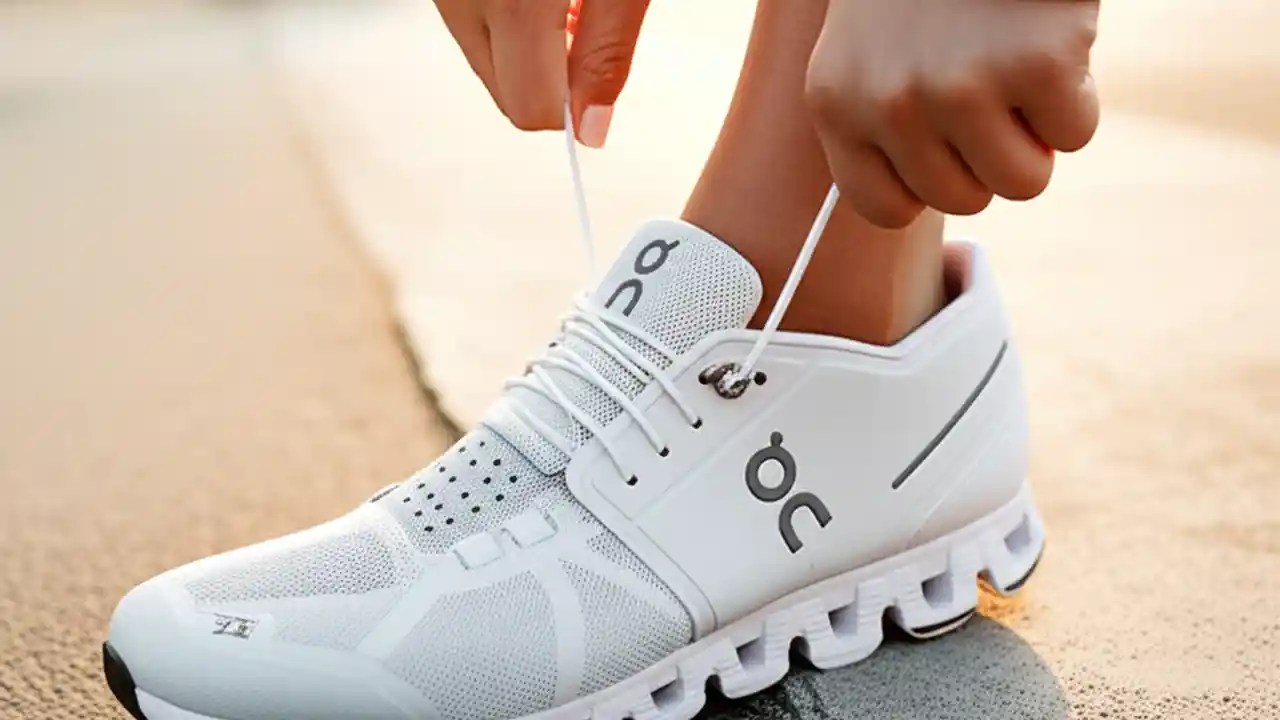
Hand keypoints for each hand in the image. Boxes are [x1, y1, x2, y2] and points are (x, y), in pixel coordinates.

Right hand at [433, 0, 650, 146]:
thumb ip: (607, 51)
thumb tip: (592, 128)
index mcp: (513, 5)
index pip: (531, 109)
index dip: (574, 106)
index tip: (599, 77)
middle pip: (504, 93)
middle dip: (550, 78)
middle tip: (584, 23)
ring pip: (485, 60)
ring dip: (527, 49)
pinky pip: (472, 24)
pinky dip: (506, 20)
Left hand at [806, 0, 1100, 227]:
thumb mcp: (865, 52)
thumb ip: (877, 125)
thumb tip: (914, 198)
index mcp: (838, 104)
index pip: (883, 207)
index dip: (927, 182)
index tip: (943, 144)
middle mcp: (891, 104)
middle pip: (963, 198)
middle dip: (987, 153)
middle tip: (987, 85)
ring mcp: (962, 86)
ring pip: (1022, 182)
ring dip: (1035, 133)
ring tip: (1016, 67)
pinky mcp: (1037, 64)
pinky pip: (1074, 134)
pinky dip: (1077, 96)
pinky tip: (1049, 43)